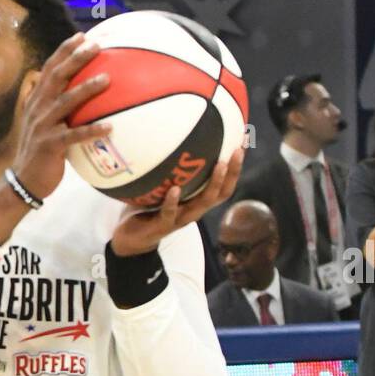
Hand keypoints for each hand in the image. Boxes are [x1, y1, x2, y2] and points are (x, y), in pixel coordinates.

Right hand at [13, 32, 112, 201]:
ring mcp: (42, 127)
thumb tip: (81, 94)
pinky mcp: (49, 146)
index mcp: (36, 101)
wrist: (22, 180)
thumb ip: (57, 107)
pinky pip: (73, 136)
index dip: (64, 51)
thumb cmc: (40, 151)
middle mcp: (37, 109)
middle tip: (96, 46)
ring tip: (107, 79)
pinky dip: (91, 130)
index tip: (82, 36)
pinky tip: (110, 127)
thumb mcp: (44, 124)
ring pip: (65, 102)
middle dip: (76, 59)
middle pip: (57, 77)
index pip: (50, 69)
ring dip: (86, 89)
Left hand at [111, 147, 244, 256]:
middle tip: (237, 151)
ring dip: (212, 184)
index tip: (243, 142)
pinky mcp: (161, 227)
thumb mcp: (163, 186)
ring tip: (219, 165)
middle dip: (231, 172)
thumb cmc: (149, 208)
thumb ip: (172, 168)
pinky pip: (169, 214)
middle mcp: (194, 211)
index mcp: (197, 201)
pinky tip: (175, 189)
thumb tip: (172, 135)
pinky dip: (172, 202)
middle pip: (220, 193)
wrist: (132, 239)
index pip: (224, 185)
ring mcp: (179, 220)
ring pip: (201, 204)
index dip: (235, 167)